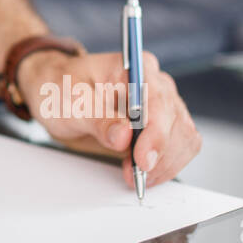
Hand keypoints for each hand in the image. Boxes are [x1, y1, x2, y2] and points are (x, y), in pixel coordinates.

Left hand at [16, 47, 201, 187]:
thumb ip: (97, 118)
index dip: (156, 133)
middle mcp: (155, 83)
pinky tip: (144, 171)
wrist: (58, 92)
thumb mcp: (70, 102)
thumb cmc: (62, 88)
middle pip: (176, 121)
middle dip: (159, 154)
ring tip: (136, 175)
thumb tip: (123, 136)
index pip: (158, 99)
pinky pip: (181, 147)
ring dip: (165, 163)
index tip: (143, 159)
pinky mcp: (164, 125)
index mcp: (134, 68)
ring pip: (185, 137)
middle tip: (134, 174)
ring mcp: (163, 105)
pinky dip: (167, 164)